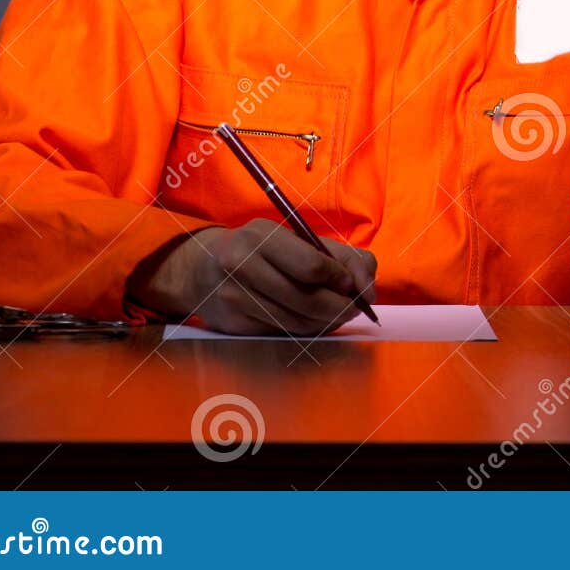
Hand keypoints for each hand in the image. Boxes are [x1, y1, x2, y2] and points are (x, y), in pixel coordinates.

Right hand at [128, 220, 376, 335]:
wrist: (201, 268)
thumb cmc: (263, 250)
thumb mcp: (298, 239)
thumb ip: (341, 256)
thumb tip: (368, 289)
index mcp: (262, 237)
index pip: (312, 267)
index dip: (342, 280)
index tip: (354, 285)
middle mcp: (242, 266)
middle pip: (307, 300)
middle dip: (341, 307)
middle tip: (354, 307)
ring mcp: (234, 298)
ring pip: (297, 322)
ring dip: (326, 322)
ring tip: (337, 313)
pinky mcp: (233, 324)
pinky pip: (282, 333)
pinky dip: (306, 330)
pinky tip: (312, 321)